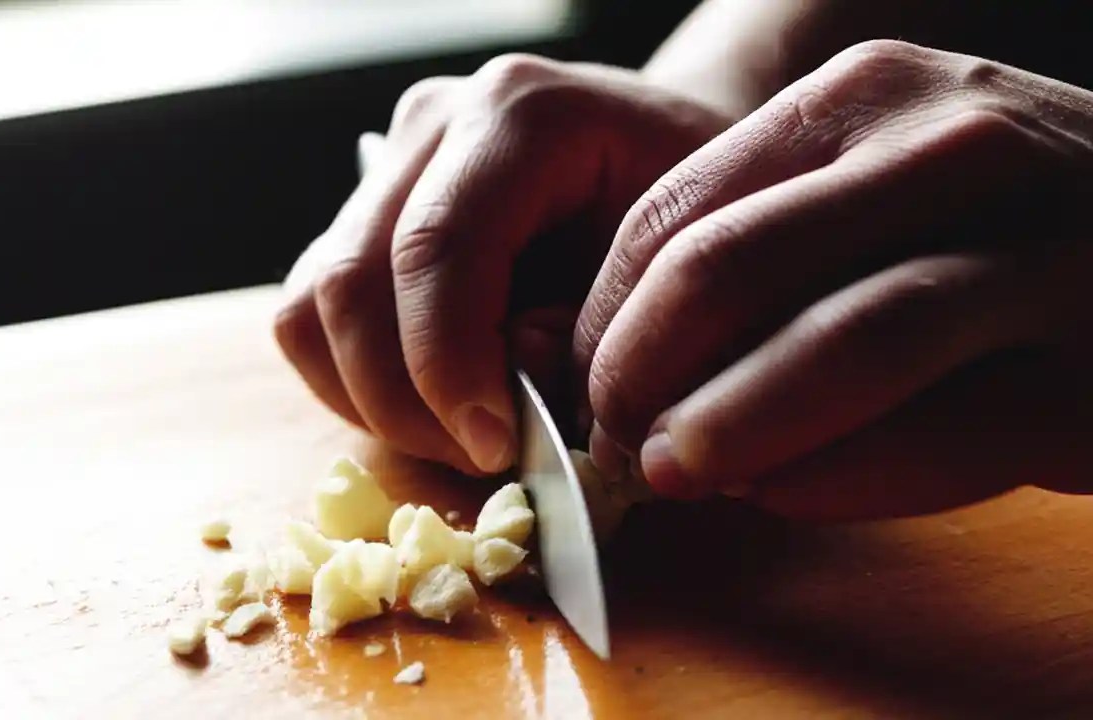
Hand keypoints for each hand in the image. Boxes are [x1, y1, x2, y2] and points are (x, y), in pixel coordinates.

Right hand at [274, 54, 732, 474]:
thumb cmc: (686, 218)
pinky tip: (429, 409)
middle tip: (482, 458)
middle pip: (354, 281)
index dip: (448, 366)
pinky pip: (309, 315)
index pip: (439, 247)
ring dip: (371, 399)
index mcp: (522, 114)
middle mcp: (434, 122)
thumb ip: (596, 328)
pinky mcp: (359, 214)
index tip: (495, 447)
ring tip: (458, 438)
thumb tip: (509, 388)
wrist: (665, 162)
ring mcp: (387, 165)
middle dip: (406, 401)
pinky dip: (352, 383)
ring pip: (312, 304)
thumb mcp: (674, 269)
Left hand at [576, 40, 1092, 518]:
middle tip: (609, 445)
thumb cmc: (992, 234)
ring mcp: (1040, 247)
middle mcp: (949, 147)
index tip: (580, 390)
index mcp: (862, 100)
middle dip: (638, 375)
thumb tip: (580, 355)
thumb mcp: (869, 195)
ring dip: (726, 427)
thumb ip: (748, 253)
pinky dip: (841, 477)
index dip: (602, 318)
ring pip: (841, 342)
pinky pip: (945, 432)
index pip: (672, 212)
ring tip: (669, 474)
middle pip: (728, 268)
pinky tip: (784, 494)